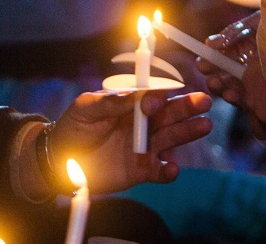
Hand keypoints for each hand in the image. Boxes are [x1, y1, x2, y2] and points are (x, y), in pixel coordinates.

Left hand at [51, 90, 211, 192]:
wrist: (60, 161)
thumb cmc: (72, 128)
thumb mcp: (85, 109)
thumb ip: (108, 102)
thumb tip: (135, 94)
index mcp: (130, 104)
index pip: (151, 95)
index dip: (157, 96)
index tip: (153, 102)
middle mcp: (142, 123)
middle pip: (169, 114)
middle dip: (186, 107)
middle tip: (203, 101)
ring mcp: (144, 146)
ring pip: (171, 138)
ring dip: (188, 132)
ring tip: (204, 125)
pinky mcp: (142, 170)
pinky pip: (160, 171)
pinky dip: (168, 171)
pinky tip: (172, 169)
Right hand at [199, 12, 258, 101]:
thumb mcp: (253, 25)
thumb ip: (232, 34)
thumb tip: (210, 43)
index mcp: (236, 53)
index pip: (216, 63)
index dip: (208, 65)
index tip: (203, 65)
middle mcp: (243, 70)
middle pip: (223, 81)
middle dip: (215, 82)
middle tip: (213, 81)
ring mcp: (256, 84)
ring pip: (235, 92)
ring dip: (227, 92)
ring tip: (226, 91)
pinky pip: (252, 102)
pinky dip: (242, 101)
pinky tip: (237, 95)